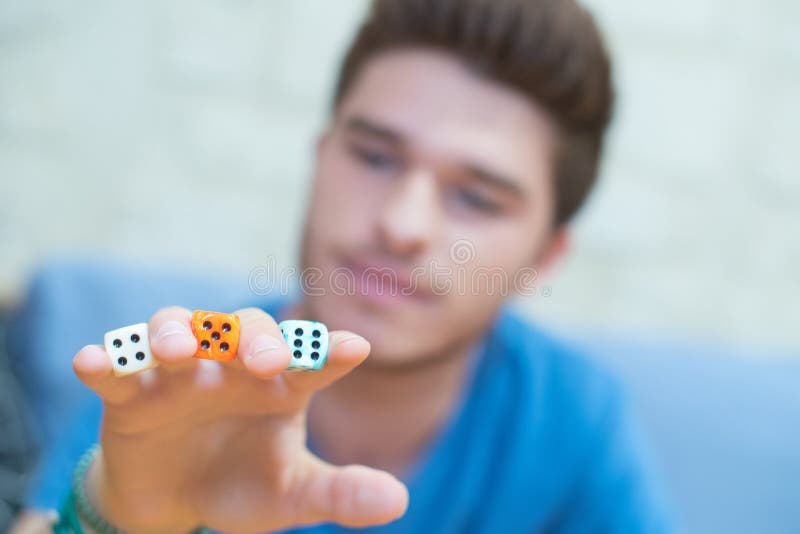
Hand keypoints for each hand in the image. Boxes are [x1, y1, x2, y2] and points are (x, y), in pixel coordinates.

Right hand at [72, 306, 407, 533]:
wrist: (174, 499)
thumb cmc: (241, 483)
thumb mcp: (291, 494)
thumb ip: (338, 494)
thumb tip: (398, 502)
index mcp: (280, 384)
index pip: (310, 360)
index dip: (330, 353)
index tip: (356, 351)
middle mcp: (231, 367)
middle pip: (243, 331)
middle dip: (252, 339)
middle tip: (264, 360)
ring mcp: (179, 374)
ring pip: (176, 330)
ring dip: (176, 333)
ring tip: (179, 350)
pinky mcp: (130, 394)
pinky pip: (117, 369)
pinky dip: (107, 361)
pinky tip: (93, 361)